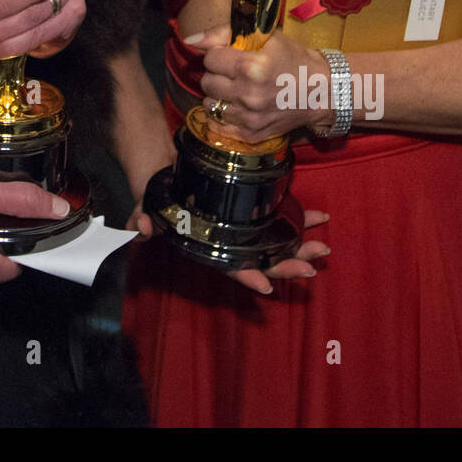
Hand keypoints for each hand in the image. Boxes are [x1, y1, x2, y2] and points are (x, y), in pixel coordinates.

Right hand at [127, 193, 330, 294]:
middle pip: (262, 261)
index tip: (266, 287)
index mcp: (210, 248)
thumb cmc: (159, 196)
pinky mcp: (255, 211)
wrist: (168, 175)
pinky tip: (321, 218)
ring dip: (302, 247)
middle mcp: (231, 243)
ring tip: (323, 246)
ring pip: (278, 244)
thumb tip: (138, 227)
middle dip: (287, 265)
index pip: (229, 267)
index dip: (247, 276)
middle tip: (310, 267)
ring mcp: (246, 230)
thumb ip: (143, 218)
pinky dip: (303, 219)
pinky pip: (284, 219)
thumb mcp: (146, 206)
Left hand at [189, 26, 332, 143]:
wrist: (322, 92)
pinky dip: (226, 115)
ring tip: (236, 89)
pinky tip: (239, 106)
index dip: (218, 54)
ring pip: (210, 104)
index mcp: (251, 67)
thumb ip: (225, 33)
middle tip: (233, 73)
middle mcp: (248, 95)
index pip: (209, 59)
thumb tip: (191, 40)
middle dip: (217, 75)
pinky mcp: (251, 134)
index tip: (230, 55)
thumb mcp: (266, 37)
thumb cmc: (295, 60)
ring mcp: (249, 118)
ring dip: (219, 96)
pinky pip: (220, 125)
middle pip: (207, 82)